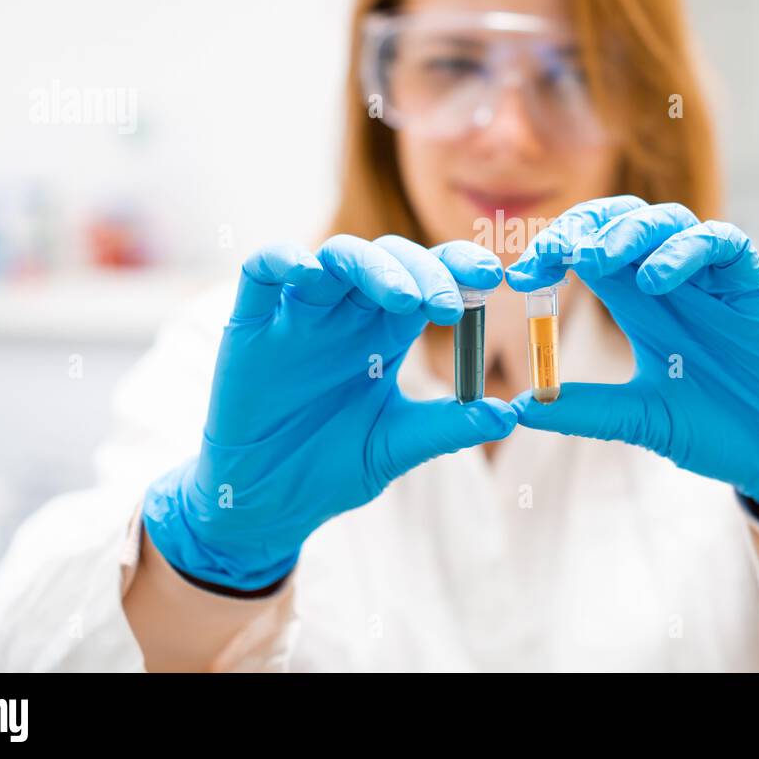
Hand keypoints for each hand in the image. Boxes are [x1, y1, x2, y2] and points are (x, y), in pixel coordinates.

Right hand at [143, 236, 515, 589]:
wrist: (267, 501)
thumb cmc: (332, 465)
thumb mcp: (396, 446)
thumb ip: (447, 427)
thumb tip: (509, 414)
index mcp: (388, 330)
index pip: (429, 277)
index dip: (459, 266)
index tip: (493, 277)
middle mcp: (348, 311)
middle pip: (389, 259)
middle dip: (424, 271)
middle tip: (449, 306)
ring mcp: (299, 313)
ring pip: (335, 257)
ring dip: (371, 266)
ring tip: (402, 298)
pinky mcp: (249, 325)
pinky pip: (260, 272)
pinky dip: (282, 260)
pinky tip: (307, 271)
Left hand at [505, 196, 758, 526]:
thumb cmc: (721, 430)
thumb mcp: (641, 419)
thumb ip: (585, 410)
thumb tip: (518, 408)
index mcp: (641, 305)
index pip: (591, 253)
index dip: (554, 253)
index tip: (520, 276)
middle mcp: (674, 281)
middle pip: (622, 224)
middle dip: (583, 229)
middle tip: (550, 254)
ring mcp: (715, 279)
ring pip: (668, 221)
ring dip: (626, 234)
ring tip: (593, 259)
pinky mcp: (755, 284)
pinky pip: (722, 242)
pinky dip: (685, 250)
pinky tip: (654, 277)